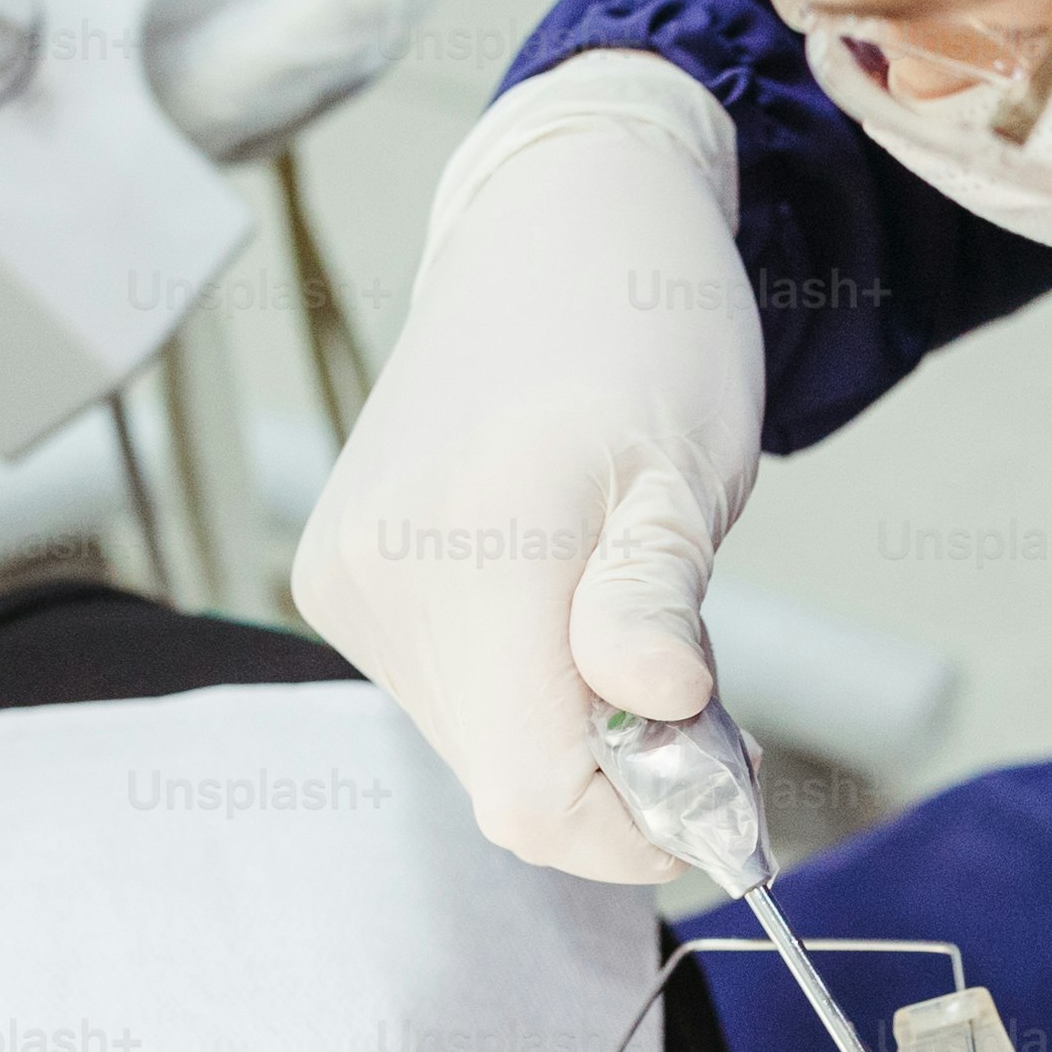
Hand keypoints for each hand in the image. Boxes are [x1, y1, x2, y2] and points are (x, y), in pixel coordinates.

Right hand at [288, 51, 763, 880]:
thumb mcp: (687, 472)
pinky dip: (516, 672)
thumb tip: (655, 703)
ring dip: (565, 714)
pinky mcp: (336, 576)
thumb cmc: (646, 333)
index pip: (532, 799)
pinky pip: (442, 683)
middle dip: (613, 762)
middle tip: (686, 661)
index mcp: (472, 561)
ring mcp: (346, 583)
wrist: (555, 226)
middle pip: (506, 776)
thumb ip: (656, 599)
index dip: (633, 825)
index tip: (714, 776)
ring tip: (618, 597)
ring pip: (475, 736)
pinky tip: (552, 581)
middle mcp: (379, 586)